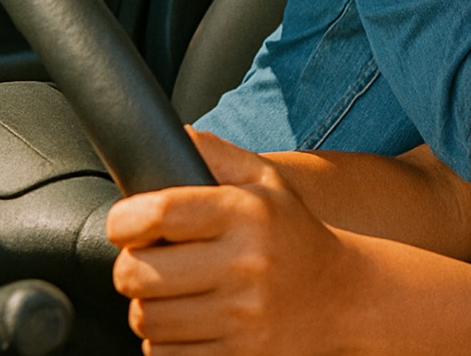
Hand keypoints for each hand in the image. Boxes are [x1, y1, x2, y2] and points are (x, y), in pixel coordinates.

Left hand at [108, 129, 346, 354]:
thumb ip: (216, 154)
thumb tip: (172, 135)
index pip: (159, 213)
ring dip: (147, 305)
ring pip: (145, 319)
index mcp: (247, 213)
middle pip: (137, 274)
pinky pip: (163, 355)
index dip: (124, 220)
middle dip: (131, 266)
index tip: (126, 224)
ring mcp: (240, 317)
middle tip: (150, 259)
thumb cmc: (294, 234)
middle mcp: (244, 265)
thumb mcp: (267, 181)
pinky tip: (191, 319)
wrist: (345, 296)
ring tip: (173, 291)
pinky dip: (165, 340)